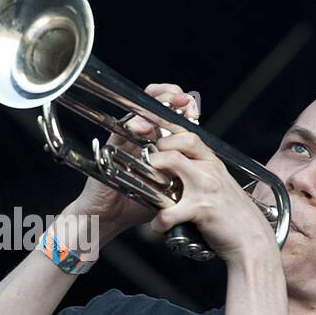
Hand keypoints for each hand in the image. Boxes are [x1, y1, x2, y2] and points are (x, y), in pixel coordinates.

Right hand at [70, 83, 199, 239]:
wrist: (109, 218)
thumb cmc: (137, 204)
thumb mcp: (167, 187)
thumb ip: (181, 172)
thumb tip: (206, 163)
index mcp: (153, 143)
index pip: (167, 114)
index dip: (180, 107)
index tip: (193, 109)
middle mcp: (138, 138)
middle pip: (152, 104)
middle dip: (170, 96)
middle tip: (184, 100)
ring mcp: (124, 141)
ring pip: (138, 110)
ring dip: (155, 104)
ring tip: (172, 104)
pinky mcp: (111, 149)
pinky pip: (121, 131)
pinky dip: (134, 125)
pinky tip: (147, 127)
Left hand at [144, 128, 280, 266]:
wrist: (252, 239)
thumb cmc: (233, 217)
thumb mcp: (219, 187)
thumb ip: (201, 175)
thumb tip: (174, 172)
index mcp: (213, 163)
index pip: (189, 136)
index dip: (168, 135)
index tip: (154, 144)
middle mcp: (211, 169)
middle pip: (181, 141)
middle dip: (159, 149)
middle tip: (148, 166)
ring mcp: (206, 186)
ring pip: (172, 161)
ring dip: (153, 173)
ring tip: (149, 189)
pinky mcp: (202, 208)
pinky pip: (170, 211)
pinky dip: (159, 221)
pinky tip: (159, 226)